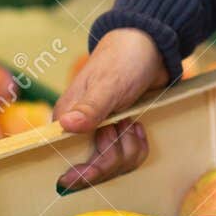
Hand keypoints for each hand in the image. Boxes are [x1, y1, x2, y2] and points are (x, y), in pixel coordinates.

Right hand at [52, 28, 168, 192]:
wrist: (149, 47)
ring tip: (133, 120)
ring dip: (130, 146)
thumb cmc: (124, 59)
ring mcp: (100, 135)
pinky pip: (129, 158)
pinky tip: (139, 127)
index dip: (88, 168)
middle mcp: (79, 131)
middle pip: (96, 168)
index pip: (71, 158)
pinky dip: (138, 145)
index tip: (96, 167)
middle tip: (125, 124)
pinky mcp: (120, 136)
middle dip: (116, 154)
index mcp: (67, 120)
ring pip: (115, 165)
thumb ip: (90, 107)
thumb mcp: (109, 83)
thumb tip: (65, 125)